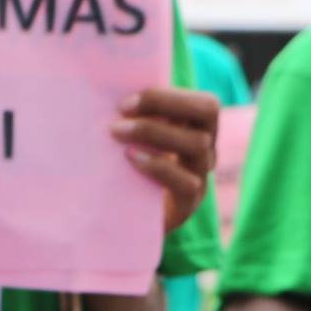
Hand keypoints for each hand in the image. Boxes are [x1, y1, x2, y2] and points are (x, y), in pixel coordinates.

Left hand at [114, 87, 217, 232]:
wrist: (118, 223)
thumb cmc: (120, 171)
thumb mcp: (126, 139)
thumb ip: (128, 116)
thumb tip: (102, 87)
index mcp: (195, 128)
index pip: (202, 102)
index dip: (168, 95)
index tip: (125, 101)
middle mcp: (204, 150)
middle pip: (208, 112)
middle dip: (164, 103)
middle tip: (121, 111)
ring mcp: (200, 177)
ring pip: (198, 144)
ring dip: (154, 131)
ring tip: (117, 133)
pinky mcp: (189, 206)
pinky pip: (187, 182)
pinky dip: (158, 165)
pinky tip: (131, 158)